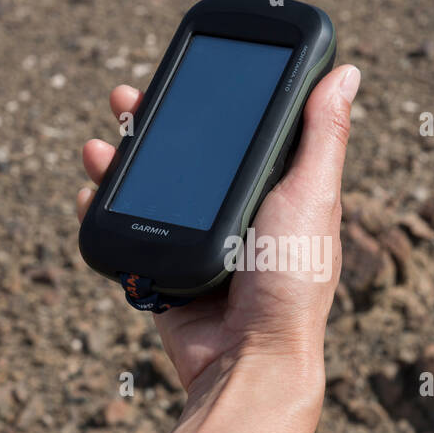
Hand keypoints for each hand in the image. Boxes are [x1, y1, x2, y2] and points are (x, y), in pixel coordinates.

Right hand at [77, 64, 359, 396]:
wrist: (249, 360)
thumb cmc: (293, 282)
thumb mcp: (312, 196)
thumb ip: (323, 136)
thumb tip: (345, 72)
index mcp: (277, 191)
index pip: (241, 133)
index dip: (212, 101)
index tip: (185, 72)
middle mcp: (237, 215)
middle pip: (185, 157)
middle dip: (150, 126)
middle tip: (125, 101)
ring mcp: (198, 244)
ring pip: (150, 190)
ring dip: (118, 162)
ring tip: (99, 147)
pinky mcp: (166, 272)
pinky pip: (128, 234)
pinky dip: (103, 212)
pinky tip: (88, 193)